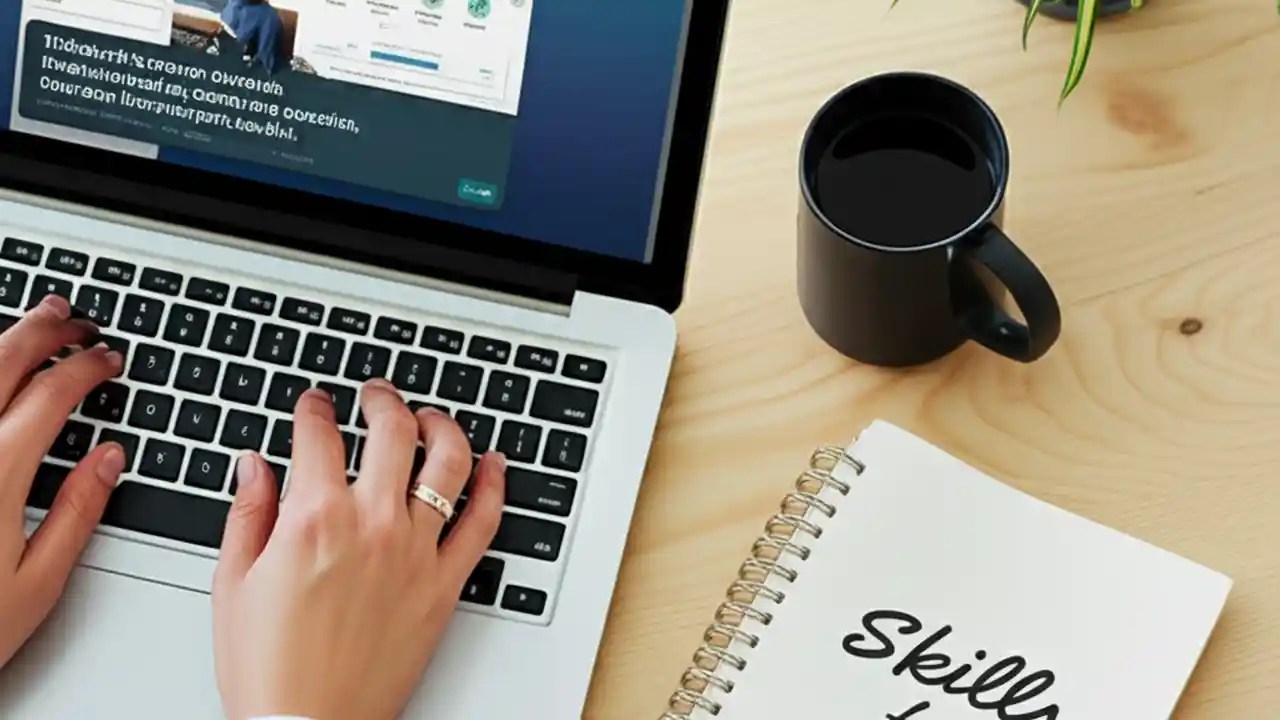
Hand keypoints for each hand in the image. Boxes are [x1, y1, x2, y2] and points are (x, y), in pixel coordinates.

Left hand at [0, 296, 125, 666]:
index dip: (87, 369)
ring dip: (2, 336)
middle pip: (2, 362)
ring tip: (29, 322)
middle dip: (45, 331)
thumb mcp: (35, 583)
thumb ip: (78, 512)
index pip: (52, 394)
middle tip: (74, 319)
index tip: (109, 360)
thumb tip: (109, 459)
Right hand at [213, 379, 506, 719]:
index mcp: (314, 519)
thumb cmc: (269, 669)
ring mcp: (416, 552)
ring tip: (431, 417)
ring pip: (448, 462)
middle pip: (392, 431)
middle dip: (382, 399)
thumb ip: (248, 513)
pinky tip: (493, 463)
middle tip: (375, 394)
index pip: (319, 434)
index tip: (315, 404)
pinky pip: (484, 522)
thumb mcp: (233, 583)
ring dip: (442, 425)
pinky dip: (494, 484)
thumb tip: (254, 465)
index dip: (315, 407)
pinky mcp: (445, 584)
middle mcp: (373, 525)